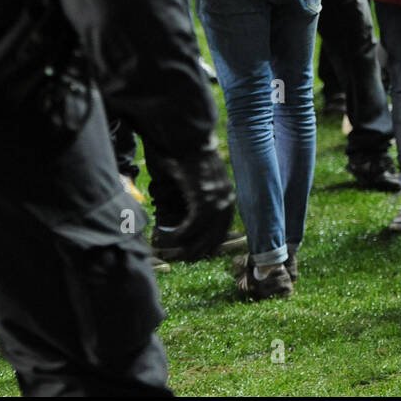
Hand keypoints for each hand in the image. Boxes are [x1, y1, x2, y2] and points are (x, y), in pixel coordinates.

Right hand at [148, 143, 235, 261]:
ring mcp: (216, 201)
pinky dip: (181, 234)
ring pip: (203, 235)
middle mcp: (226, 201)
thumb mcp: (205, 183)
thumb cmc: (194, 161)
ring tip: (175, 250)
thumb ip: (204, 200)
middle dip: (199, 250)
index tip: (198, 252)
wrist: (192, 143)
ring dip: (187, 245)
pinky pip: (192, 226)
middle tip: (185, 257)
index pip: (222, 230)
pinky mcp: (203, 199)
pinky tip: (171, 236)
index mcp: (228, 198)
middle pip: (215, 237)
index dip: (210, 244)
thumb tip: (194, 221)